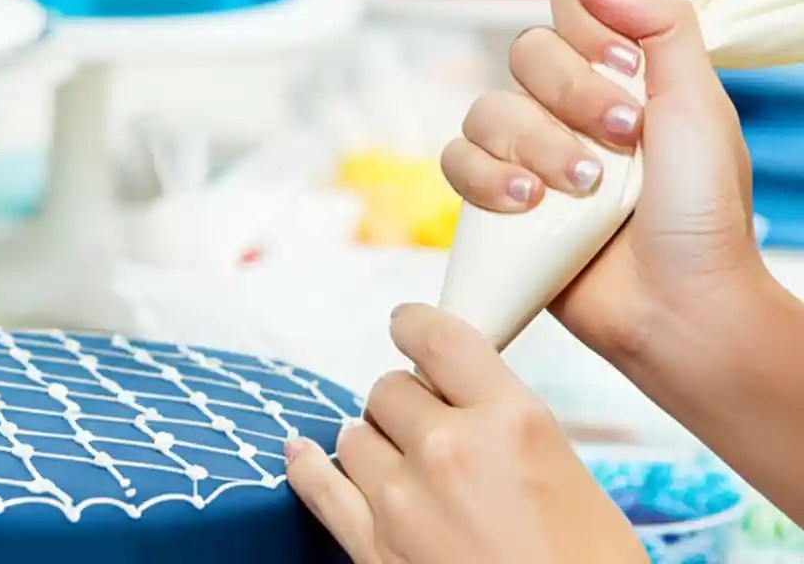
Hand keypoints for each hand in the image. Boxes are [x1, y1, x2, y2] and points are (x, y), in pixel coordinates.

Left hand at [286, 305, 645, 563]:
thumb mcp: (565, 469)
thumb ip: (503, 422)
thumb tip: (454, 399)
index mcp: (512, 420)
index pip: (438, 336)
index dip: (414, 324)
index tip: (407, 326)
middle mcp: (449, 449)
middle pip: (389, 387)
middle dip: (406, 403)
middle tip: (430, 428)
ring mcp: (402, 500)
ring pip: (354, 433)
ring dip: (374, 443)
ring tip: (403, 466)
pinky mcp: (371, 547)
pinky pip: (316, 486)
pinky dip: (307, 466)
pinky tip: (302, 453)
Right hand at [440, 0, 766, 358]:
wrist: (678, 304)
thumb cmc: (702, 214)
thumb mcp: (700, 105)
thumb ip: (660, 24)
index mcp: (618, 74)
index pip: (568, 9)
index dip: (587, 33)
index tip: (627, 71)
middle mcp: (567, 106)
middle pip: (524, 53)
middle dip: (569, 98)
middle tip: (619, 142)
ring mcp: (528, 153)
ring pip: (484, 110)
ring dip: (533, 146)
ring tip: (580, 189)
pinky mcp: (495, 201)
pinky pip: (456, 162)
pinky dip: (487, 180)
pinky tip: (529, 206)